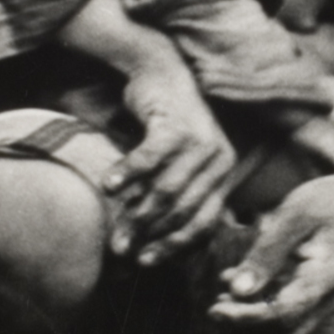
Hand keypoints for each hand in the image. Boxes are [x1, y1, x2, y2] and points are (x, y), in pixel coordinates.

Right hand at [108, 50, 235, 263]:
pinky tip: (107, 187)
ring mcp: (202, 142)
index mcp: (225, 174)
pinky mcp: (177, 125)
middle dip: (149, 236)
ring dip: (136, 214)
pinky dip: (128, 174)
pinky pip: (149, 159)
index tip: (146, 262)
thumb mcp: (178, 164)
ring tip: (113, 231)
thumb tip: (148, 247)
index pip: (204, 222)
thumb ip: (173, 198)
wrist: (161, 71)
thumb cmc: (163, 125)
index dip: (174, 246)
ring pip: (166, 191)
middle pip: (182, 211)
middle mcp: (220, 160)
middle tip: (121, 250)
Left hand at [208, 170, 333, 328]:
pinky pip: (284, 302)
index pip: (282, 313)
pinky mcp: (312, 286)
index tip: (216, 311)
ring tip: (220, 294)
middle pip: (281, 327)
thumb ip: (266, 253)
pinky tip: (233, 279)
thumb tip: (236, 291)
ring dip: (250, 310)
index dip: (247, 317)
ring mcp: (320, 293)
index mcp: (323, 279)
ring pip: (281, 319)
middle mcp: (324, 295)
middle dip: (246, 322)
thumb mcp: (295, 216)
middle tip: (214, 308)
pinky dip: (259, 296)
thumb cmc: (333, 200)